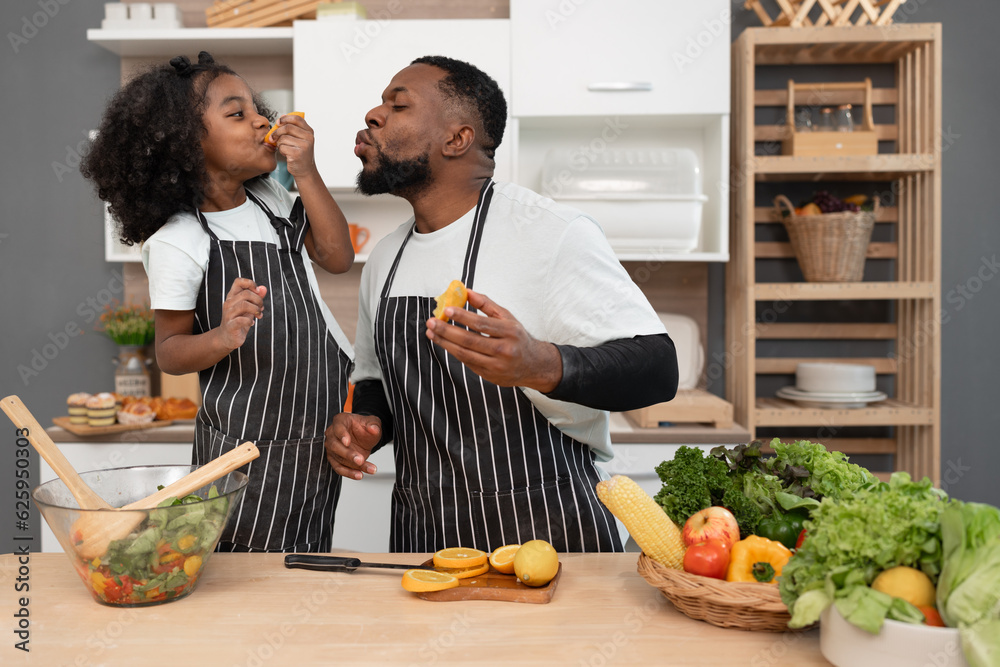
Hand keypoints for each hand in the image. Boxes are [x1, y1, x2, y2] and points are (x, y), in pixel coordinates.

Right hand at [218, 278, 265, 350]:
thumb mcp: (250, 307)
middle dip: (258, 300)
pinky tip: (252, 323)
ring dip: (256, 309)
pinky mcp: (230, 326)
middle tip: (261, 308)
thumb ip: (256, 297)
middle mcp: (228, 303)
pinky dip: (249, 321)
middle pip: (245, 293)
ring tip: (259, 315)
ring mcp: (228, 314)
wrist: (227, 337)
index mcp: (232, 296)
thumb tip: (264, 288)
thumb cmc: (239, 320)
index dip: (250, 283)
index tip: (258, 292)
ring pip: (243, 305)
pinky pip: (241, 320)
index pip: (238, 282)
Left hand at [271, 113, 316, 177]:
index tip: (278, 122)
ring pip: (283, 138)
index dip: (285, 118)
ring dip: (279, 143)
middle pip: (287, 127)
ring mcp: (304, 146)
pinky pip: (282, 147)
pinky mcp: (297, 154)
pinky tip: (286, 154)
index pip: (296, 118)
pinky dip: (281, 150)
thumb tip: (281, 117)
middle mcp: (309, 137)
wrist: (305, 170)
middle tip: (272, 137)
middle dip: (277, 132)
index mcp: (309, 131)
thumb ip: (293, 128)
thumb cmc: (299, 153)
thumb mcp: (300, 139)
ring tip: (284, 148)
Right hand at [325, 413, 380, 479]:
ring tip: (368, 469)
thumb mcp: (373, 422)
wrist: (364, 436)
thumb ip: (374, 425)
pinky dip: (349, 473)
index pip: (338, 428)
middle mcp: (332, 434)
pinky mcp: (335, 459)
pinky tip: (359, 475)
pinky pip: (339, 468)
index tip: (347, 442)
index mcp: (340, 421)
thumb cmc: (365, 427)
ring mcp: (332, 448)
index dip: (342, 435)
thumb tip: (373, 429)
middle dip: (348, 454)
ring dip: (352, 466)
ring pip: (339, 459)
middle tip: (360, 460)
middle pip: (335, 445)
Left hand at [424, 289, 562, 391]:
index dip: (463, 317)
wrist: (533, 365)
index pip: (482, 324)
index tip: (447, 309)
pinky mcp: (489, 375)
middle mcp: (504, 350)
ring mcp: (496, 365)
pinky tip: (444, 343)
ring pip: (465, 354)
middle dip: (447, 331)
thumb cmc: (518, 337)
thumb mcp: (507, 318)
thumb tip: (466, 291)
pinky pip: (467, 362)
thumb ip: (487, 304)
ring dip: (445, 343)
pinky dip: (454, 352)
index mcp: (510, 332)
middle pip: (470, 340)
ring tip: (432, 333)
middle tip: (432, 322)